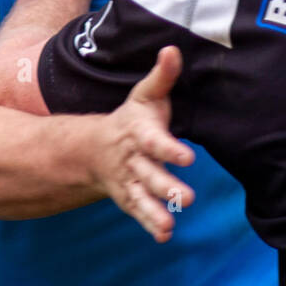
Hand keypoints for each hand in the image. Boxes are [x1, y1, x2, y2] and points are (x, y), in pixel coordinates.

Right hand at [90, 46, 195, 242]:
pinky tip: (164, 236)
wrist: (97, 148)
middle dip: (167, 187)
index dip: (171, 149)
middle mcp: (135, 161)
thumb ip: (162, 76)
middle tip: (188, 198)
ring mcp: (131, 183)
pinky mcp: (132, 199)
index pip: (156, 142)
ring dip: (156, 212)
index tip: (188, 158)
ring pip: (143, 198)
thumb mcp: (146, 95)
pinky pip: (140, 213)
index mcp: (140, 134)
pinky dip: (150, 225)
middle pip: (151, 175)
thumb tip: (173, 49)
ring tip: (170, 224)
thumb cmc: (135, 119)